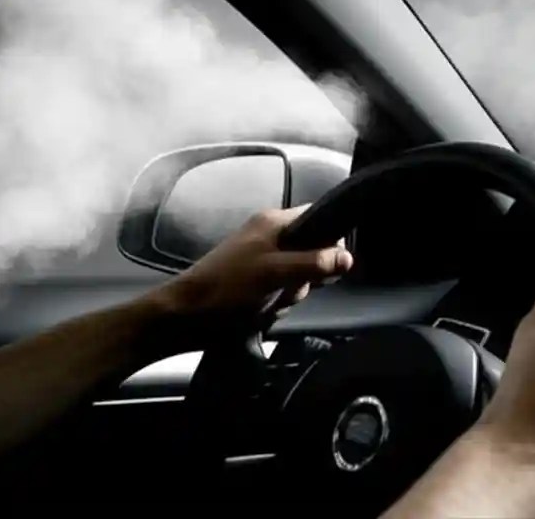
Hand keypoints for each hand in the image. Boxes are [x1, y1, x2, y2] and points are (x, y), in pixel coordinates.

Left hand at [145, 205, 352, 340]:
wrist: (186, 317)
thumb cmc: (229, 288)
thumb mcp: (277, 273)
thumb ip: (315, 262)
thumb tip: (349, 257)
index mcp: (274, 222)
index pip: (319, 217)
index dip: (331, 240)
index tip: (329, 264)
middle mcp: (270, 236)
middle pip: (314, 251)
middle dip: (308, 275)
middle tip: (290, 287)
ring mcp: (262, 259)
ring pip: (300, 274)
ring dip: (292, 293)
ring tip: (273, 302)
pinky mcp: (256, 281)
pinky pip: (284, 289)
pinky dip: (279, 302)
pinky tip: (265, 310)